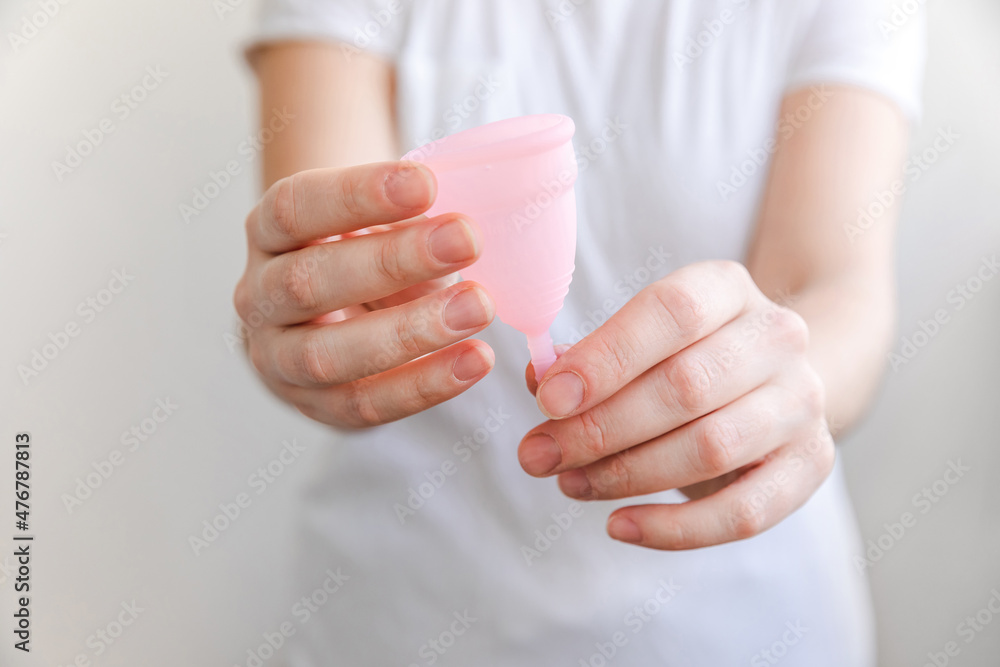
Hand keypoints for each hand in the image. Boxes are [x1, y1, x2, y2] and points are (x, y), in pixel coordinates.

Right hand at [234, 161, 495, 428]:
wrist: (323, 328)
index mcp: (268, 234)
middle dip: (393, 260)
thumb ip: (410, 222)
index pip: (295, 207)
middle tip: (467, 239)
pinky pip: (365, 404)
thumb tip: (467, 224)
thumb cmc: (363, 261)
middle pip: (309, 280)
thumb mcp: (376, 228)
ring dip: (411, 330)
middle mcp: (259, 297)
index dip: (357, 194)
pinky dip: (425, 383)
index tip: (426, 183)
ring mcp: (277, 359)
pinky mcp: (315, 408)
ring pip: (328, 354)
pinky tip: (475, 360)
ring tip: (479, 307)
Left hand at [517, 261, 834, 549]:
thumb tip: (543, 380)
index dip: (606, 358)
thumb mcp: (643, 337)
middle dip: (600, 428)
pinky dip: (676, 528)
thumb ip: (591, 356)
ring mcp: (802, 402)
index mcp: (728, 288)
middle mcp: (777, 338)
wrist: (777, 379)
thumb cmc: (687, 356)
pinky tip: (619, 525)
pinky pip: (745, 512)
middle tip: (539, 454)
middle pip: (686, 386)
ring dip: (627, 474)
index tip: (548, 400)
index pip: (672, 312)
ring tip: (570, 483)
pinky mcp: (811, 465)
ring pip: (712, 447)